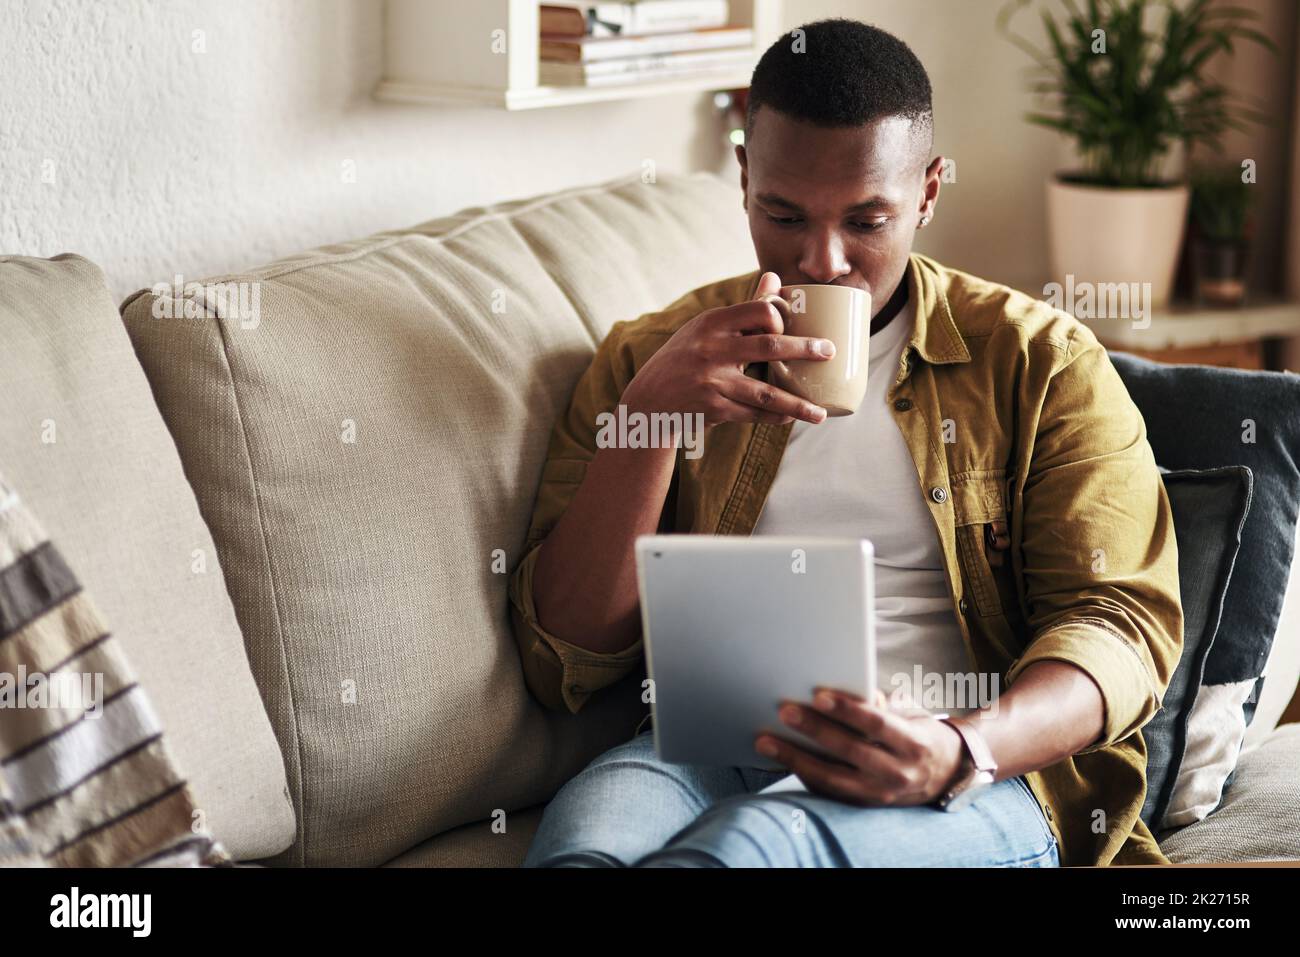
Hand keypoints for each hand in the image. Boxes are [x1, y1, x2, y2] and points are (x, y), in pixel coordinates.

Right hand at [620, 271, 834, 427]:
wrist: (648, 401)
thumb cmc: (685, 358)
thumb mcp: (706, 328)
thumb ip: (744, 309)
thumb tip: (774, 277)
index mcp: (713, 324)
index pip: (759, 311)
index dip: (781, 317)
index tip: (793, 326)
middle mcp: (712, 350)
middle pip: (769, 345)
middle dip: (805, 349)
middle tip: (829, 352)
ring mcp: (713, 381)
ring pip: (767, 391)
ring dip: (798, 403)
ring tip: (820, 412)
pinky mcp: (714, 408)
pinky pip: (754, 413)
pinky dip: (776, 416)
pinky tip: (793, 417)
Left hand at [754, 687, 966, 806]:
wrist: (946, 775)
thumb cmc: (920, 734)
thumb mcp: (912, 714)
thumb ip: (882, 704)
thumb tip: (849, 690)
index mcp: (913, 743)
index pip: (876, 724)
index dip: (847, 709)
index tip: (818, 694)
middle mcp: (898, 773)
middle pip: (849, 750)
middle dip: (814, 730)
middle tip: (784, 711)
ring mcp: (880, 794)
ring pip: (832, 778)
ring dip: (796, 759)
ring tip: (766, 741)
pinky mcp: (865, 804)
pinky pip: (829, 792)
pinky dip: (803, 776)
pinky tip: (781, 759)